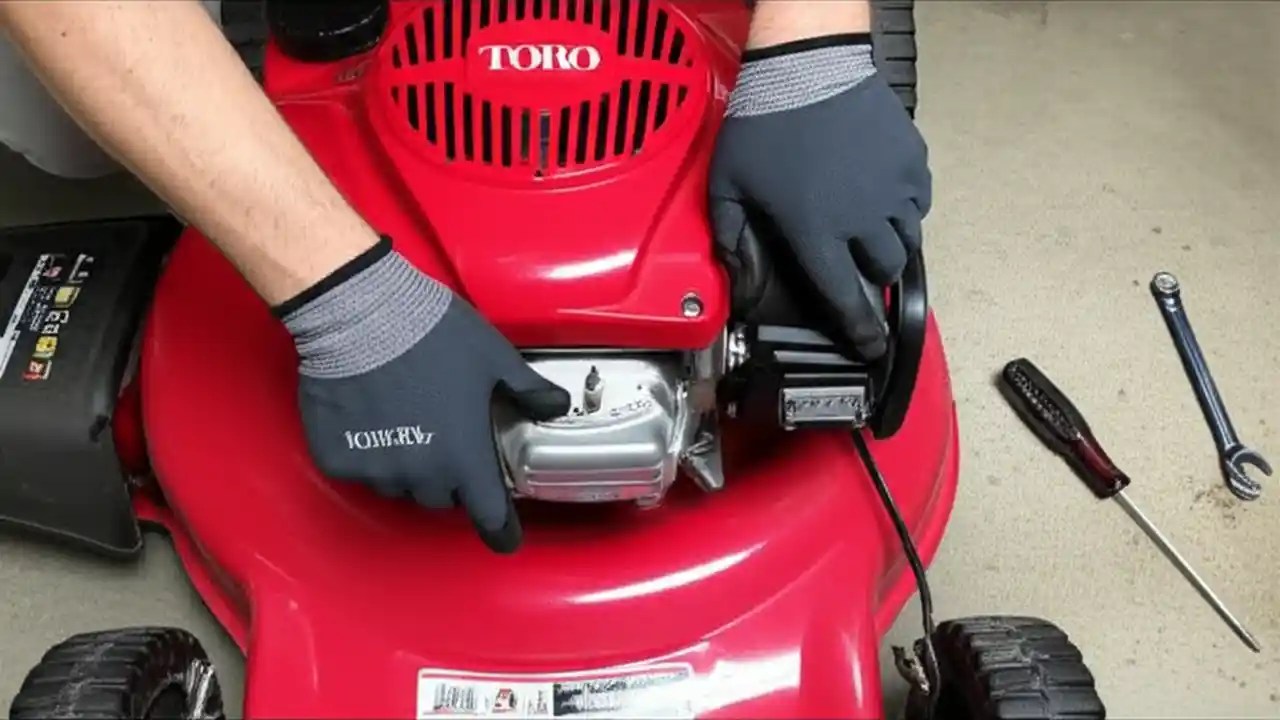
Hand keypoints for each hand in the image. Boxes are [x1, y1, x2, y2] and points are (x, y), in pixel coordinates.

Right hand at [277, 237, 569, 552]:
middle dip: (451, 475)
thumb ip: (527, 389)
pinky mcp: (337, 459)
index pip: (489, 516)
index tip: (505, 537)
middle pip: (443, 496)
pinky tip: (370, 417)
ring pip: (401, 485)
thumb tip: (554, 404)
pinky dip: (367, 452)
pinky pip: (360, 470)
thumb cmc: (431, 332)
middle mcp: (420, 473)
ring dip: (409, 465)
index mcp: (464, 456)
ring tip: (406, 419)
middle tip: (446, 435)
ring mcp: (376, 470)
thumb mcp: (493, 357)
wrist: (358, 312)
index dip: (501, 530)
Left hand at [709, 35, 930, 360]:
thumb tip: (736, 277)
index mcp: (815, 232)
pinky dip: (904, 208)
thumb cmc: (764, 124)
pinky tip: (881, 197)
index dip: (859, 331)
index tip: (871, 348)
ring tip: (867, 232)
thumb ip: (730, 236)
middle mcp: (862, 218)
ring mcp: (892, 188)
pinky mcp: (911, 160)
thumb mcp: (728, 186)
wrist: (806, 64)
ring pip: (905, 239)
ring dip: (887, 244)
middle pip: (882, 270)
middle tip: (853, 264)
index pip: (845, 298)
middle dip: (869, 276)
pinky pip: (917, 201)